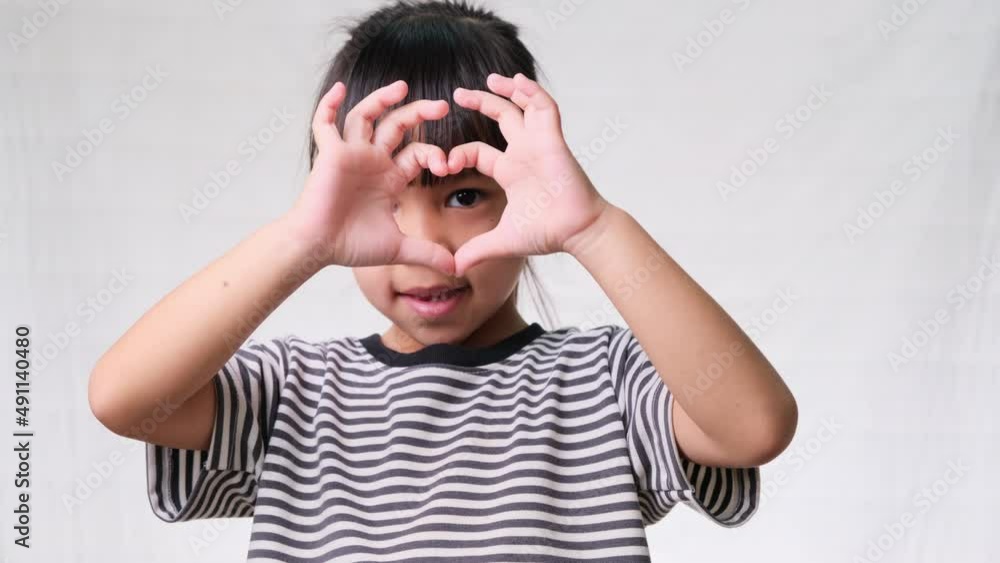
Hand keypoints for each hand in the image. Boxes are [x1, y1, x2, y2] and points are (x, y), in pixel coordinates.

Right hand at [285, 80, 455, 273]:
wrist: (318, 248)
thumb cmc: (352, 245)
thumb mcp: (398, 248)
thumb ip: (428, 254)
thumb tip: (458, 269)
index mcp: (390, 177)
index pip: (417, 153)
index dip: (434, 154)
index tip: (446, 165)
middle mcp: (372, 160)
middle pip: (397, 125)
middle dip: (419, 113)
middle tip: (442, 106)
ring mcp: (350, 154)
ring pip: (367, 116)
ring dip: (382, 99)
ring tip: (403, 86)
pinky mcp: (329, 154)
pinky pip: (325, 123)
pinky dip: (329, 104)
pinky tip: (340, 89)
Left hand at [447, 72, 610, 275]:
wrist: (576, 232)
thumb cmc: (547, 234)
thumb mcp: (502, 240)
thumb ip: (476, 251)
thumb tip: (452, 269)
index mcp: (510, 171)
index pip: (480, 151)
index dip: (460, 153)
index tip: (444, 162)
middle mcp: (524, 153)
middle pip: (501, 118)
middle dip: (480, 103)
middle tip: (458, 94)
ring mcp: (539, 143)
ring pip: (522, 106)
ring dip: (506, 90)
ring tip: (489, 79)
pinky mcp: (553, 139)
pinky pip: (544, 107)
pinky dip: (533, 93)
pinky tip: (519, 82)